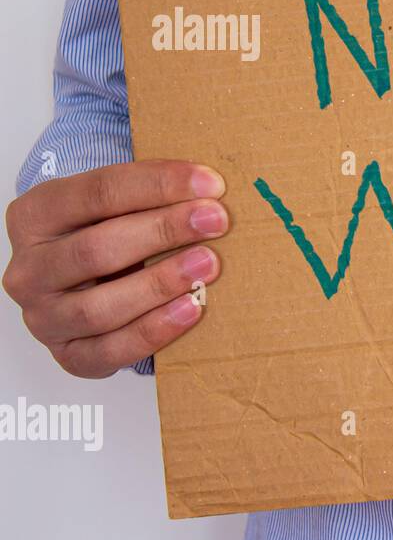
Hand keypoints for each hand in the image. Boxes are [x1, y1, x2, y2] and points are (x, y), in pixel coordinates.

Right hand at [3, 160, 227, 377]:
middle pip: (96, 249)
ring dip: (161, 283)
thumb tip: (209, 186)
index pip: (97, 193)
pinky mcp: (69, 354)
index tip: (209, 184)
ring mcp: (44, 317)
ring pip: (99, 307)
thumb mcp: (115, 206)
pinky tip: (191, 309)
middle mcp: (30, 269)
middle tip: (214, 221)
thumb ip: (150, 193)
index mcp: (34, 216)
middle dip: (163, 232)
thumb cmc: (106, 238)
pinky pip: (110, 350)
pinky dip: (155, 331)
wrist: (84, 288)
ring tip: (208, 264)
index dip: (157, 185)